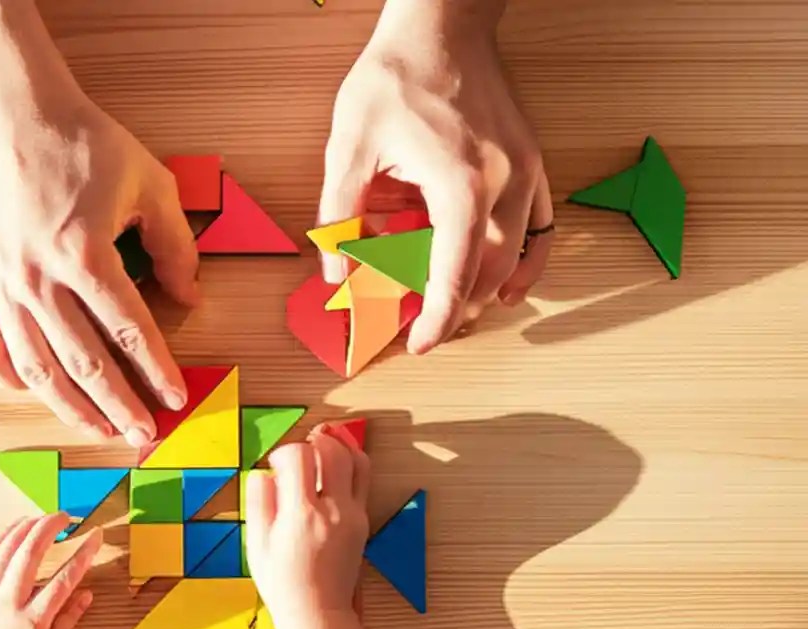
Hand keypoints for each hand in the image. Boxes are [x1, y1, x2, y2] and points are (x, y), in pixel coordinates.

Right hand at [0, 98, 200, 445]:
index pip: (130, 330)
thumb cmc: (82, 144)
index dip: (157, 370)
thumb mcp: (149, 182)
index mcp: (84, 254)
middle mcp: (39, 280)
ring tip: (99, 429)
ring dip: (71, 407)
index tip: (175, 398)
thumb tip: (190, 297)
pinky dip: (10, 379)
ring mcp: (1, 287)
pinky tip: (36, 392)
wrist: (11, 116)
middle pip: (86, 362)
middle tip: (143, 435)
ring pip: (38, 368)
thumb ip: (174, 245)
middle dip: (120, 406)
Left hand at [0, 514, 103, 628]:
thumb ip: (68, 621)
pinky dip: (3, 535)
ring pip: (7, 549)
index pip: (63, 581)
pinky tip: (17, 526)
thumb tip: (87, 594)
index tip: (94, 537)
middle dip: (50, 528)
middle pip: (31, 555)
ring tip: (43, 516)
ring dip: (27, 527)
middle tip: (64, 516)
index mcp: (30, 623)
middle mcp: (7, 604)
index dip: (82, 556)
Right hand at [245, 423, 371, 624]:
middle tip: (301, 447)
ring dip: (340, 445)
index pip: (299, 457)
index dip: (284, 451)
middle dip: (314, 440)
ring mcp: (353, 515)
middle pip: (333, 451)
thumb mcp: (256, 544)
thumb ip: (259, 502)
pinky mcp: (364, 521)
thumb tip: (263, 473)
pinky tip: (336, 461)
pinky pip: (363, 480)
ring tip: (324, 439)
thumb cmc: (282, 581)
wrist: (317, 611)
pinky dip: (351, 463)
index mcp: (301, 515)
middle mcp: (333, 510)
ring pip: (357, 461)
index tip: (275, 464)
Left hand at [318, 0, 554, 353]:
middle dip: (462, 309)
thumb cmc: (395, 76)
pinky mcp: (533, 160)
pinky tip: (510, 281)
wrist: (441, 24)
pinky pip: (542, 225)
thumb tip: (336, 274)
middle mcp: (505, 184)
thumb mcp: (349, 145)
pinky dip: (528, 259)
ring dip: (493, 289)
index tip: (420, 345)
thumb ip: (340, 215)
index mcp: (461, 186)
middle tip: (427, 329)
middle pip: (493, 273)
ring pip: (522, 255)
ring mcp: (527, 172)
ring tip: (461, 311)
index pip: (455, 276)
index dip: (438, 320)